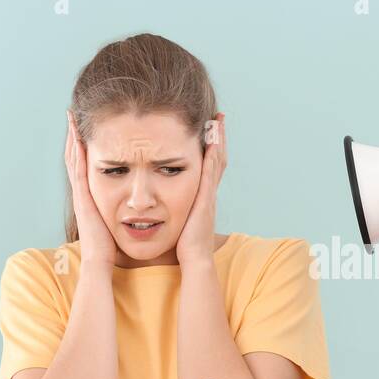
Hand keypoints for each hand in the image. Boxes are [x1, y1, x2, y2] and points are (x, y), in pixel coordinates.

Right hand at [64, 110, 117, 269]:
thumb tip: (133, 202)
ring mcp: (81, 194)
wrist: (100, 262)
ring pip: (74, 159)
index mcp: (92, 196)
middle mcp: (83, 192)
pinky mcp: (83, 198)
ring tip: (72, 118)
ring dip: (73, 138)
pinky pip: (78, 170)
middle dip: (75, 136)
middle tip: (74, 115)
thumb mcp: (116, 221)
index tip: (85, 128)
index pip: (85, 165)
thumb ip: (120, 209)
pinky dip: (76, 153)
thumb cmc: (112, 246)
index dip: (83, 147)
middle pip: (76, 158)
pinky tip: (78, 137)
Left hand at [177, 111, 227, 264]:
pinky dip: (213, 155)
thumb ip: (173, 212)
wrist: (194, 260)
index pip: (208, 168)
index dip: (210, 149)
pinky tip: (212, 140)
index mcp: (201, 198)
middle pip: (217, 159)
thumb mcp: (178, 223)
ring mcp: (209, 195)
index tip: (209, 131)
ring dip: (218, 140)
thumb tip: (160, 205)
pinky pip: (211, 172)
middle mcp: (208, 193)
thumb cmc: (183, 246)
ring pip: (217, 161)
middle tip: (218, 118)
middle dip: (218, 138)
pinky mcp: (205, 198)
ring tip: (216, 121)